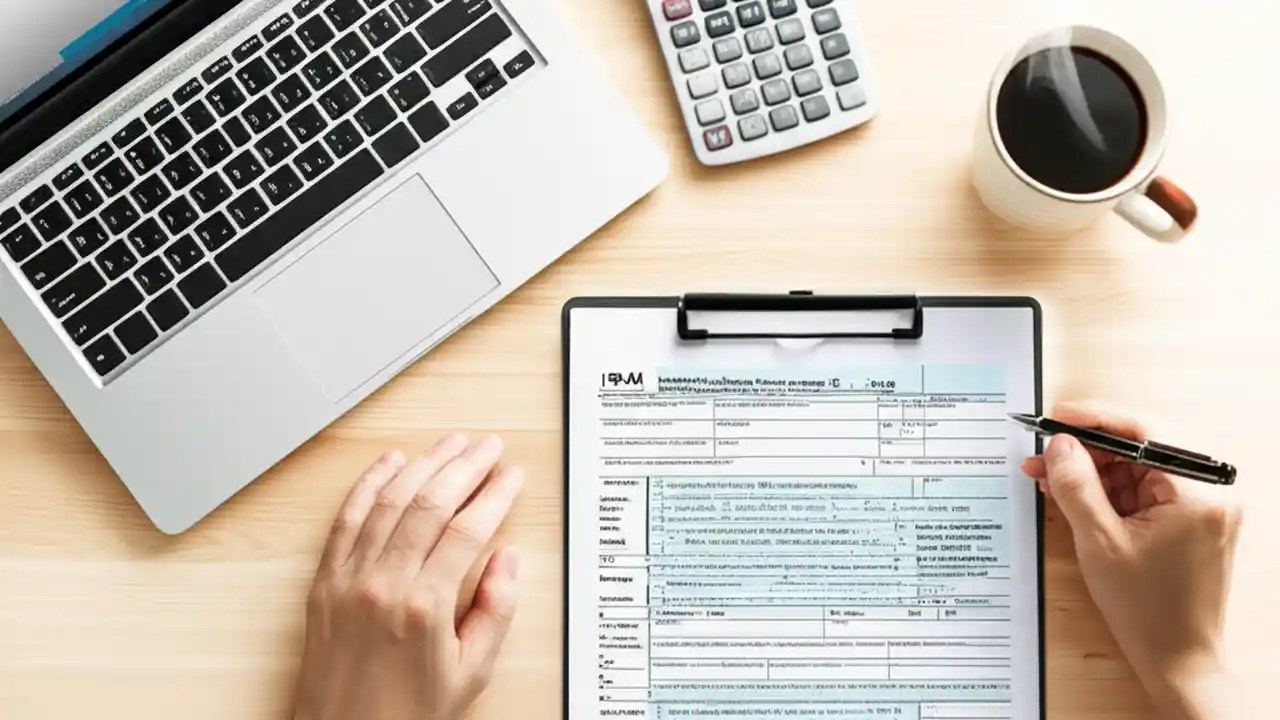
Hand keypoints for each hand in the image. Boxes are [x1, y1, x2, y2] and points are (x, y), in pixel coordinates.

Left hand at [292, 434, 523, 719]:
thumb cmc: (406, 714)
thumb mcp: (471, 673)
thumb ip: (496, 612)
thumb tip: (508, 560)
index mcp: (425, 606)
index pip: (469, 529)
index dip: (495, 494)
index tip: (511, 476)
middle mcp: (384, 584)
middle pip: (431, 503)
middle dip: (465, 466)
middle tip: (488, 447)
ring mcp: (349, 579)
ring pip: (389, 501)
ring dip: (423, 464)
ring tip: (450, 443)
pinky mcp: (323, 582)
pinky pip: (345, 519)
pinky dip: (367, 484)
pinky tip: (389, 463)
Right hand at [1022, 403, 1242, 719]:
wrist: (1178, 659)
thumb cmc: (1146, 608)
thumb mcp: (1099, 541)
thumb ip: (1076, 485)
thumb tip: (1060, 445)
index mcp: (1198, 493)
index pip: (1146, 430)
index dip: (1096, 419)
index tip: (1057, 417)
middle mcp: (1210, 492)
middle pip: (1142, 446)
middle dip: (1088, 449)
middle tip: (1045, 454)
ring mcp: (1202, 506)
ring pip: (1139, 467)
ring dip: (1094, 471)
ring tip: (1050, 479)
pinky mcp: (1190, 520)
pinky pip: (1144, 490)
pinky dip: (1109, 491)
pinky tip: (1074, 496)